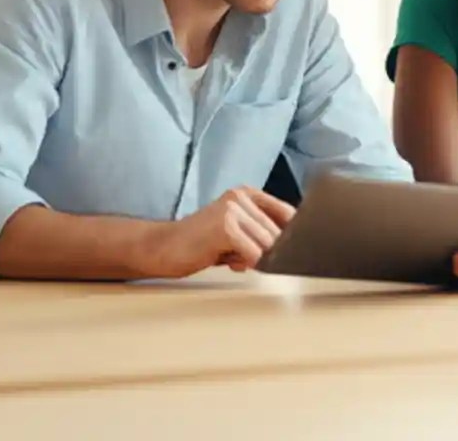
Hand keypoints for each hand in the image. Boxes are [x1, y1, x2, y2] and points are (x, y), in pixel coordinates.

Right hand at [147, 187, 294, 277]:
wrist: (163, 247)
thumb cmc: (200, 243)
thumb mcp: (235, 232)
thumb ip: (259, 233)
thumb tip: (291, 247)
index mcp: (247, 194)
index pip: (287, 213)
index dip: (294, 235)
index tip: (294, 250)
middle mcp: (241, 197)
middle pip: (279, 232)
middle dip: (273, 252)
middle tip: (251, 260)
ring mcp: (232, 210)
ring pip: (268, 244)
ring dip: (257, 259)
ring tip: (234, 258)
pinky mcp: (225, 227)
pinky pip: (253, 254)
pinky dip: (247, 264)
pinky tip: (230, 262)